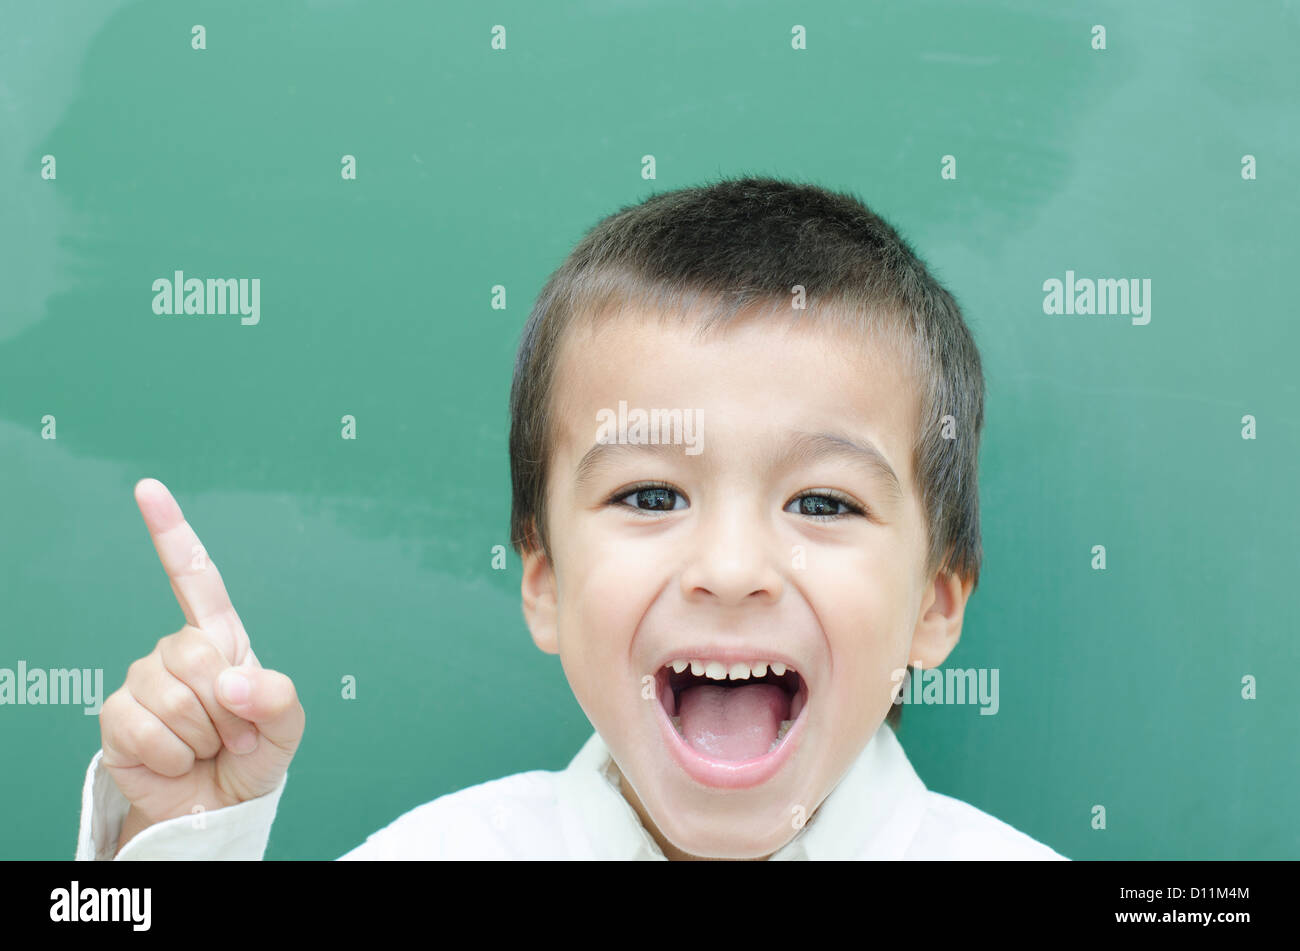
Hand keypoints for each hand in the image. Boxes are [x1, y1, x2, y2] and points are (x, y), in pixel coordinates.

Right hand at [100, 478, 303, 852]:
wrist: (220, 809)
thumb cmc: (253, 755)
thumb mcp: (287, 726)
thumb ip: (277, 697)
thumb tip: (230, 680)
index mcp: (220, 639)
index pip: (194, 578)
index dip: (170, 532)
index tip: (148, 488)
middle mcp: (176, 652)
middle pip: (197, 653)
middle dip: (228, 705)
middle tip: (237, 732)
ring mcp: (142, 682)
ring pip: (173, 694)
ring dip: (203, 734)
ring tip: (209, 748)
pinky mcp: (117, 719)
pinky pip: (144, 727)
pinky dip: (173, 754)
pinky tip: (179, 761)